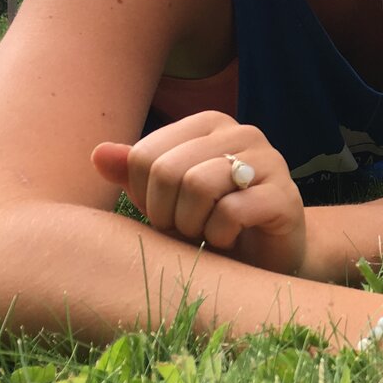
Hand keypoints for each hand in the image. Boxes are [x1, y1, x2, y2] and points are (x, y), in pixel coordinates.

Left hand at [92, 111, 306, 275]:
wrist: (267, 258)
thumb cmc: (211, 224)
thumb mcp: (164, 199)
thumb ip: (133, 173)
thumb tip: (98, 154)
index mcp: (209, 124)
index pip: (145, 155)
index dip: (143, 196)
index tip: (165, 214)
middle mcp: (242, 132)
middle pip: (169, 170)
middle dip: (166, 213)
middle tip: (185, 229)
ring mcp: (269, 160)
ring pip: (199, 186)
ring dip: (191, 225)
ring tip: (206, 233)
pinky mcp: (284, 195)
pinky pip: (230, 213)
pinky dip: (218, 236)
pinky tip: (228, 239)